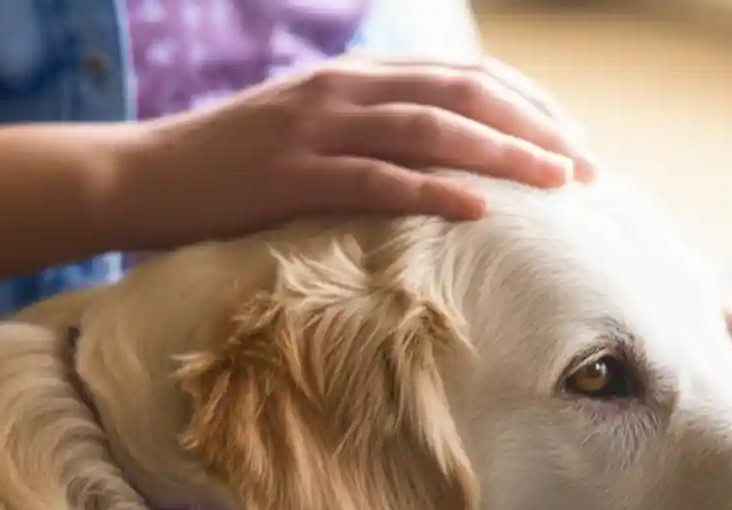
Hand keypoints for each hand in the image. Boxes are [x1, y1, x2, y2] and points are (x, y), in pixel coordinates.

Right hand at [111, 58, 595, 249]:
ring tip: (557, 184)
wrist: (144, 176)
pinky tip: (480, 212)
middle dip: (536, 128)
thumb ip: (376, 128)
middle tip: (587, 169)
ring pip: (434, 129)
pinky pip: (378, 180)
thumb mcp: (314, 128)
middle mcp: (347, 89)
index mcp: (358, 75)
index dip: (531, 104)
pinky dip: (434, 193)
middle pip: (465, 93)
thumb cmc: (237, 164)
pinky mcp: (293, 176)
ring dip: (504, 154)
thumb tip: (447, 160)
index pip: (466, 74)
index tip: (575, 142)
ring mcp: (319, 129)